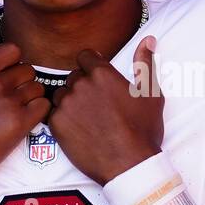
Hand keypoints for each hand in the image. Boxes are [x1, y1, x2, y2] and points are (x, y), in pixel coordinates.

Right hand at [0, 41, 49, 185]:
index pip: (12, 50)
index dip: (13, 61)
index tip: (8, 73)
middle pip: (27, 70)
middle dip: (22, 81)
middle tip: (13, 96)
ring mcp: (9, 102)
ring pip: (37, 87)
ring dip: (31, 96)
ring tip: (19, 109)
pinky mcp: (20, 124)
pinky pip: (44, 106)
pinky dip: (39, 111)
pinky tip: (26, 119)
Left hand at [49, 37, 162, 185]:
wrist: (129, 164)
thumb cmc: (142, 130)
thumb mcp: (151, 93)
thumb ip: (145, 63)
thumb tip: (147, 40)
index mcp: (102, 74)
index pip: (85, 56)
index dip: (92, 66)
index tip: (98, 78)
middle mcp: (81, 85)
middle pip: (74, 76)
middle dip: (83, 86)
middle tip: (97, 105)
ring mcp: (66, 105)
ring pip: (62, 95)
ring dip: (71, 102)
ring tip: (88, 118)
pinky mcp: (56, 124)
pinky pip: (54, 114)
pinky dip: (64, 120)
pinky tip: (80, 130)